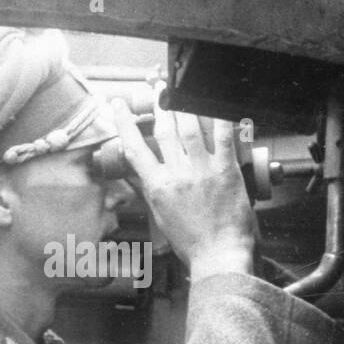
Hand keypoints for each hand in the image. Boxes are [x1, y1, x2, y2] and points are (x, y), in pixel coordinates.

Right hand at [111, 97, 254, 278]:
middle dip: (160, 103)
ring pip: (191, 127)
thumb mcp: (161, 217)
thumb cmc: (191, 243)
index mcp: (157, 186)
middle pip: (165, 130)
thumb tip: (136, 174)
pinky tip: (216, 101)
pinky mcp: (226, 170)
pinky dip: (220, 116)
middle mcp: (177, 174)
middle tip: (159, 87)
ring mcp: (202, 170)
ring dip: (185, 104)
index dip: (125, 123)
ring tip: (182, 89)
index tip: (118, 106)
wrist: (219, 256)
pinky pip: (223, 137)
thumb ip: (149, 191)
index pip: (135, 148)